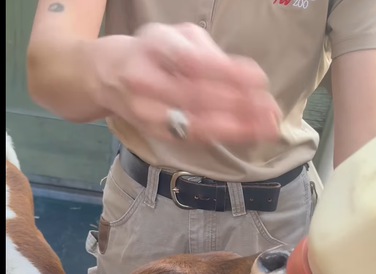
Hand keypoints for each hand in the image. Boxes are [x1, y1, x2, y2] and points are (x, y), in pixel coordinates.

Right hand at [91, 23, 281, 143]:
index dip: (228, 74)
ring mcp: (147, 110)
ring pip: (195, 121)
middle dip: (239, 104)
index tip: (259, 81)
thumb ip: (209, 52)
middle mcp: (146, 80)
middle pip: (198, 96)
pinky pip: (191, 136)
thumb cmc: (150, 52)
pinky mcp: (153, 131)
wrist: (104, 75)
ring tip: (267, 128)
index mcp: (154, 47)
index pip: (195, 64)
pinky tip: (247, 134)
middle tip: (272, 109)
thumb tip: (248, 75)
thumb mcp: (176, 36)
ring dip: (236, 127)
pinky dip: (222, 135)